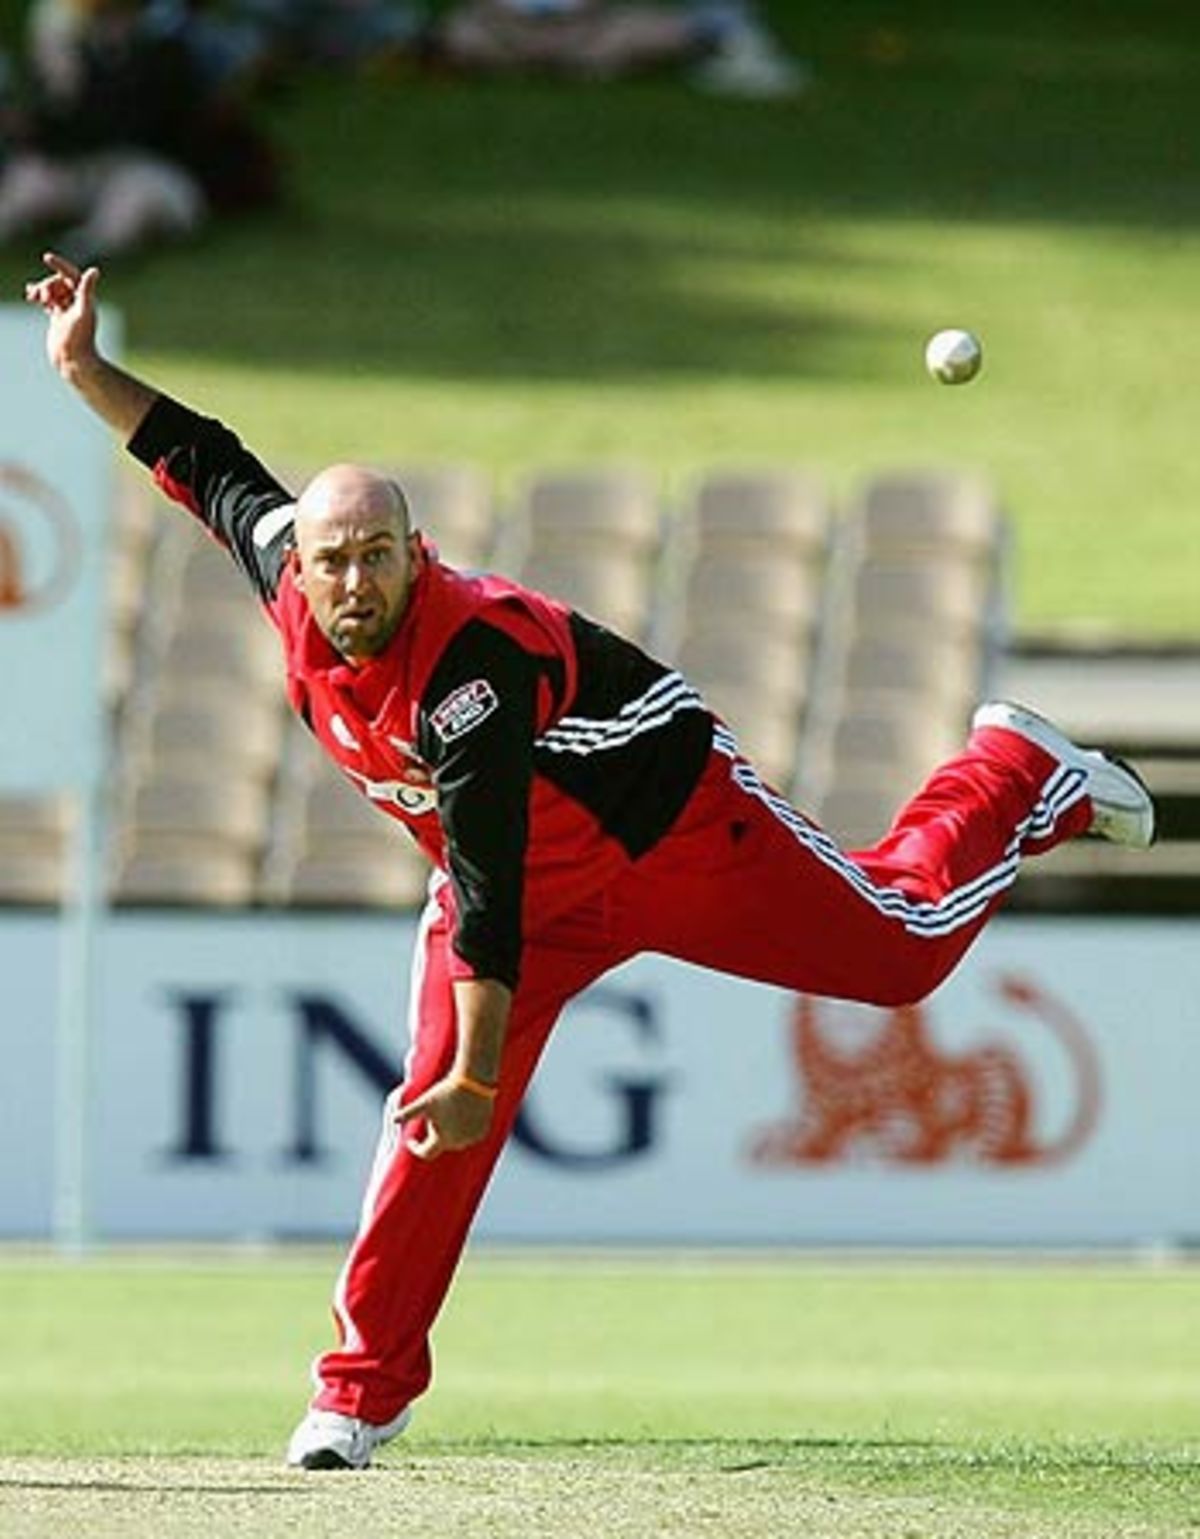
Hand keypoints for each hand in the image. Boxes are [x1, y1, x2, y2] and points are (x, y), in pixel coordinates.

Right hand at [24, 251, 99, 380]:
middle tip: (43, 298)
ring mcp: (66, 311)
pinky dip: (38, 296)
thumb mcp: (82, 311)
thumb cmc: (79, 338)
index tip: (46, 257)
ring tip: (33, 297)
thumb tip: (94, 270)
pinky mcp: (58, 319)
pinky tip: (30, 296)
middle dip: (48, 285)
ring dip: (41, 289)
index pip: (72, 275)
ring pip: (52, 291)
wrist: (72, 361)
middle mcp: (77, 303)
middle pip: (59, 283)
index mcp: (85, 299)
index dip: (60, 265)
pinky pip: (48, 302)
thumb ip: (87, 290)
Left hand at [396, 1074, 495, 1160]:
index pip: (425, 1153)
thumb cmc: (446, 1092)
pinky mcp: (483, 1130)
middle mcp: (459, 1143)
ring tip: (447, 1113)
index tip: (410, 1140)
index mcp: (443, 1140)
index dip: (416, 1148)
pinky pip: (469, 1134)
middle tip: (432, 1116)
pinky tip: (461, 1114)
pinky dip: (463, 1129)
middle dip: (434, 1133)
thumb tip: (393, 1120)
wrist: (474, 1081)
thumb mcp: (424, 1102)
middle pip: (441, 1144)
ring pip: (456, 1139)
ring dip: (449, 1132)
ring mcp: (473, 1137)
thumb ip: (408, 1113)